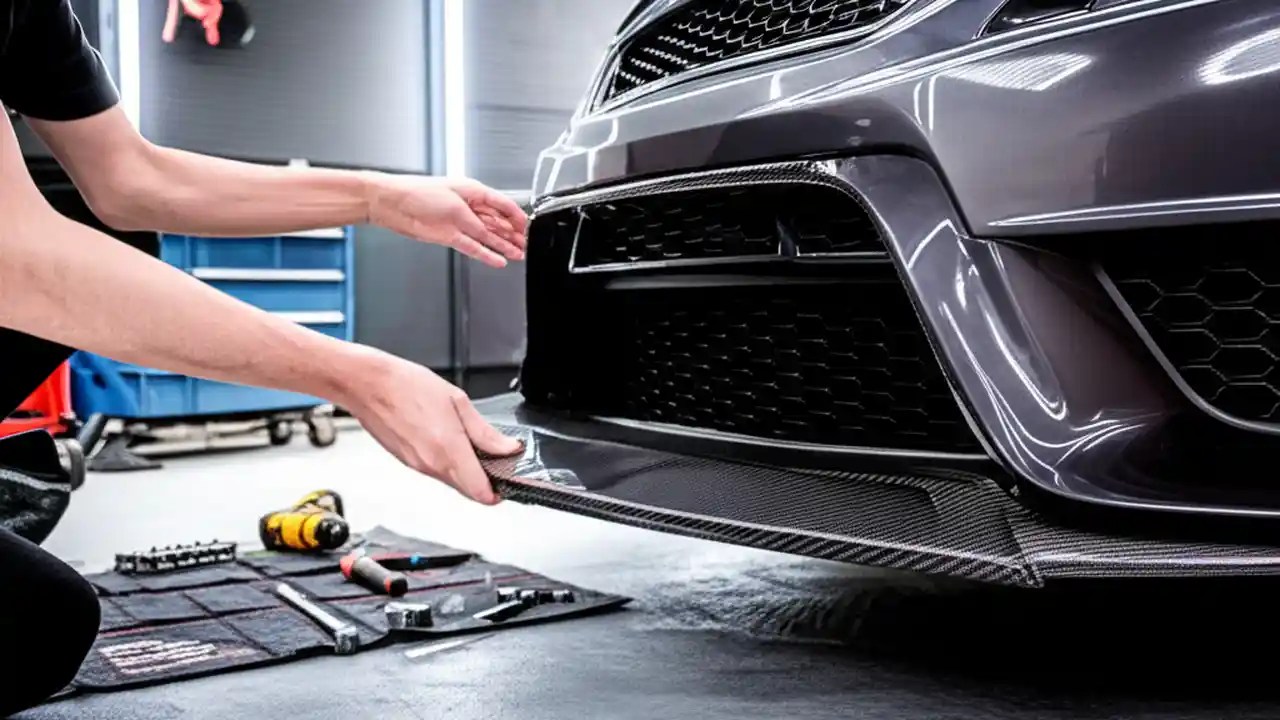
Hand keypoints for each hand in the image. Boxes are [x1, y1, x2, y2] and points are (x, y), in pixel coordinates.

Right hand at [343, 350, 522, 504]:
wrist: (368, 385)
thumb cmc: (407, 386)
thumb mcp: (457, 401)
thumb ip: (484, 432)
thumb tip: (507, 448)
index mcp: (449, 451)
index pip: (480, 492)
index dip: (498, 491)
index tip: (506, 480)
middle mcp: (432, 465)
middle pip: (467, 490)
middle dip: (484, 481)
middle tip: (495, 460)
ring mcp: (418, 466)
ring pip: (451, 481)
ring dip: (466, 471)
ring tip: (471, 444)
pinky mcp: (407, 462)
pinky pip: (435, 472)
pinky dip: (448, 464)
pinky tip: (448, 440)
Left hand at [365, 173, 528, 268]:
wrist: (393, 203)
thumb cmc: (418, 193)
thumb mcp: (455, 206)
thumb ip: (476, 224)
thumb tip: (490, 236)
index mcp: (473, 192)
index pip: (503, 205)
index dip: (517, 217)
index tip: (528, 227)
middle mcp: (469, 207)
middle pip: (497, 222)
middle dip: (513, 234)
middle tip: (527, 244)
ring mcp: (460, 223)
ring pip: (488, 236)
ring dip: (503, 245)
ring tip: (518, 254)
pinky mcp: (450, 236)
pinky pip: (473, 247)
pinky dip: (486, 254)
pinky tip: (497, 259)